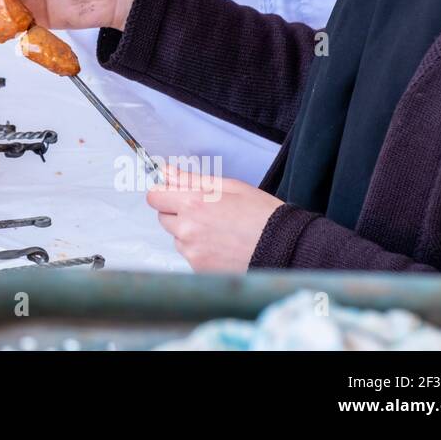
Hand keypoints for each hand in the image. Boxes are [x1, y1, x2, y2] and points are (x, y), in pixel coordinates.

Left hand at [146, 165, 283, 271]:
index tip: (177, 194)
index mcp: (193, 203)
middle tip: (207, 212)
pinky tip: (222, 246)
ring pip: (177, 238)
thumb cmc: (262, 215)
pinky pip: (190, 255)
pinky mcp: (200, 269)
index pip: (155, 197)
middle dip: (178, 212)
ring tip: (219, 230)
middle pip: (163, 217)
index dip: (166, 193)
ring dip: (189, 233)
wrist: (285, 247)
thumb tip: (166, 171)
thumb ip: (191, 179)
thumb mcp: (229, 187)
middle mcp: (188, 229)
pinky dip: (200, 251)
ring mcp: (193, 252)